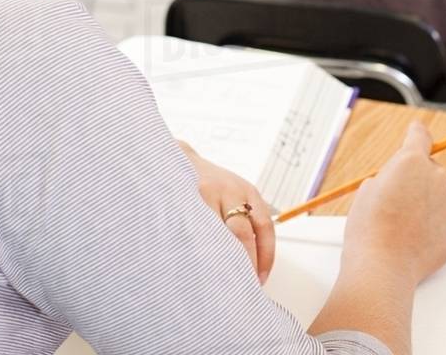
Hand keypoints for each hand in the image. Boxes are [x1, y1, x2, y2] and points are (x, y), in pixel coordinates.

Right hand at [178, 141, 274, 283]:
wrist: (180, 160)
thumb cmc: (210, 185)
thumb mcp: (234, 194)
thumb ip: (245, 221)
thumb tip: (253, 265)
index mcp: (248, 192)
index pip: (264, 227)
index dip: (266, 256)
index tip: (261, 278)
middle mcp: (230, 190)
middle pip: (242, 233)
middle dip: (244, 262)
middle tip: (242, 285)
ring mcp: (205, 193)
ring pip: (216, 233)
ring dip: (220, 258)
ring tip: (220, 280)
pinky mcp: (185, 198)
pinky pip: (194, 228)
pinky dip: (198, 247)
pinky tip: (197, 261)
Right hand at [341, 122, 445, 288]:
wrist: (381, 266)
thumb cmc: (368, 229)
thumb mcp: (367, 191)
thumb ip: (388, 177)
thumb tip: (397, 181)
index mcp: (410, 160)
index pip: (420, 135)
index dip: (416, 134)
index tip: (417, 133)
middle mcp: (436, 175)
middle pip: (434, 167)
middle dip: (421, 179)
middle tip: (403, 201)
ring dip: (439, 197)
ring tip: (419, 218)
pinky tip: (437, 227)